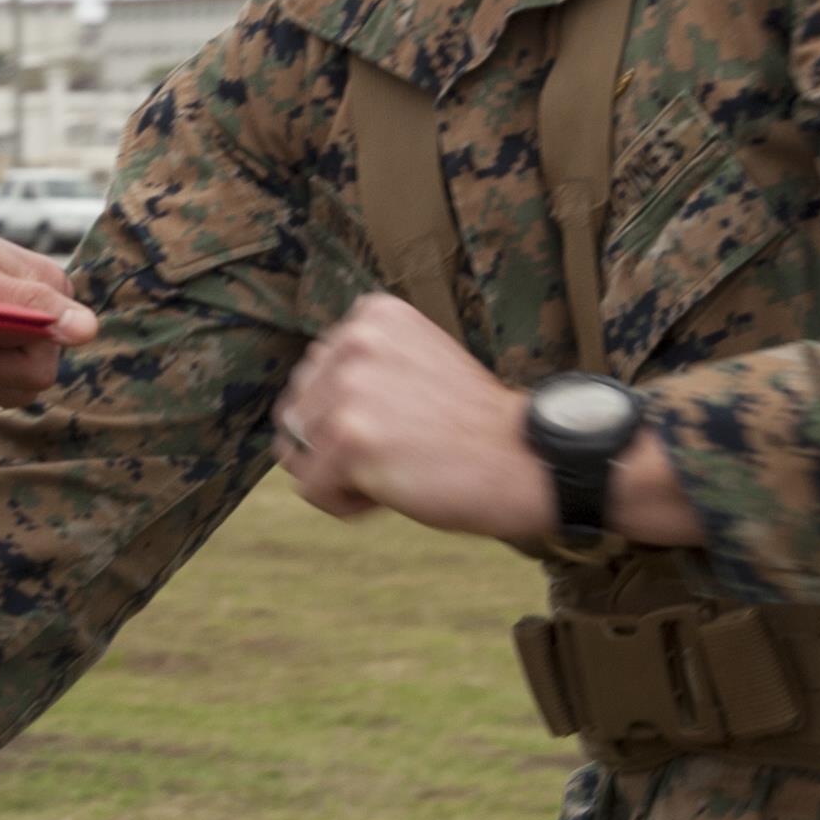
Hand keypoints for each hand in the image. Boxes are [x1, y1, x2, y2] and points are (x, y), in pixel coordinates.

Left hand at [272, 293, 701, 547]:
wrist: (533, 459)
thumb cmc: (475, 427)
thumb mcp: (415, 367)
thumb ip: (359, 372)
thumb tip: (286, 418)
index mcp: (371, 315)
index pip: (312, 382)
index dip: (354, 418)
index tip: (412, 420)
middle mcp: (354, 338)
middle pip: (298, 418)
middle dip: (340, 448)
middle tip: (410, 447)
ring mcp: (350, 386)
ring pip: (299, 456)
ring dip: (345, 476)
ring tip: (405, 465)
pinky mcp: (349, 435)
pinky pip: (312, 490)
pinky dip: (350, 505)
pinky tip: (401, 487)